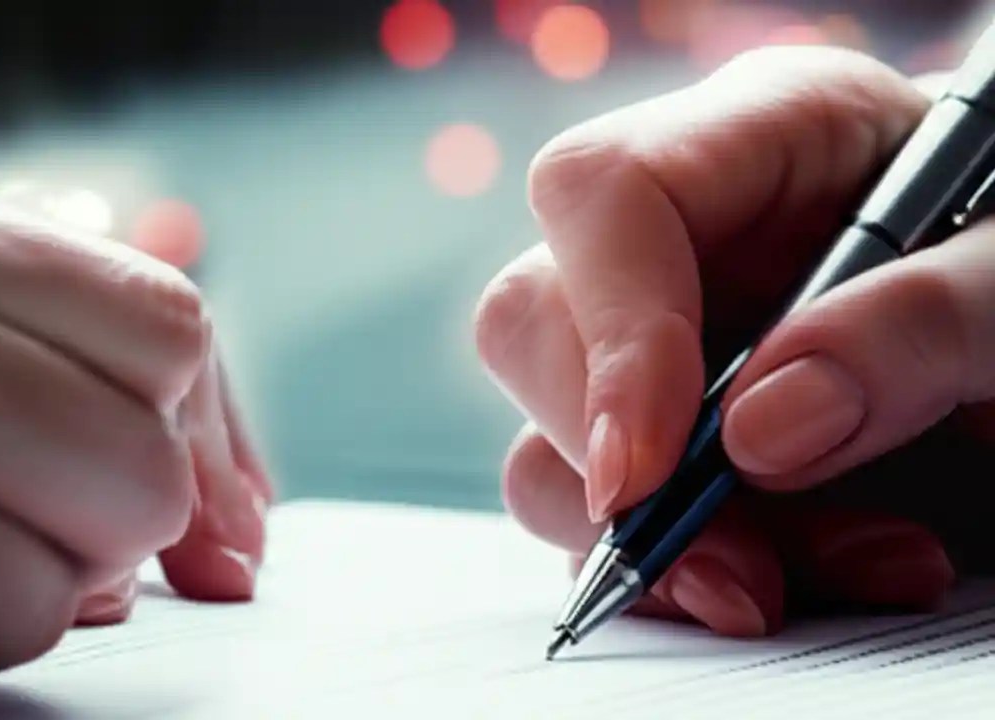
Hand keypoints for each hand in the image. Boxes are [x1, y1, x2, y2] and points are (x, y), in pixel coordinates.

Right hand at [477, 47, 994, 636]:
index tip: (652, 466)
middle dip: (618, 462)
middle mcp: (680, 237)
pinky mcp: (661, 436)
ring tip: (839, 575)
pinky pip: (604, 520)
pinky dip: (692, 578)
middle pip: (531, 320)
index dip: (612, 325)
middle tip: (743, 569)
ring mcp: (657, 341)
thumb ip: (921, 325)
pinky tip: (821, 575)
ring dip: (668, 547)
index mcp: (766, 133)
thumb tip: (760, 430)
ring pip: (547, 445)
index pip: (606, 190)